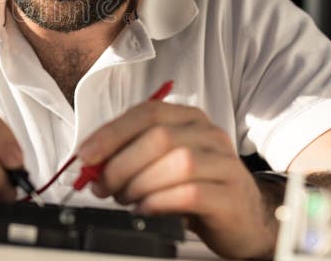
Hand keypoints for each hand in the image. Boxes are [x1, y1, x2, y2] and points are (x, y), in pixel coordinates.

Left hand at [76, 101, 277, 258]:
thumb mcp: (161, 164)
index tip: (86, 154)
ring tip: (126, 199)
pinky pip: (190, 193)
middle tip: (103, 185)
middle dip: (120, 163)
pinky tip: (146, 209)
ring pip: (176, 162)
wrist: (244, 219)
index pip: (147, 112)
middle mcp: (209, 134)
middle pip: (158, 136)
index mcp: (188, 118)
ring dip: (139, 183)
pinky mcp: (230, 195)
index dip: (112, 132)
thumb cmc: (197, 187)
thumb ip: (129, 155)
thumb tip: (91, 163)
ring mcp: (224, 163)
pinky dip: (159, 201)